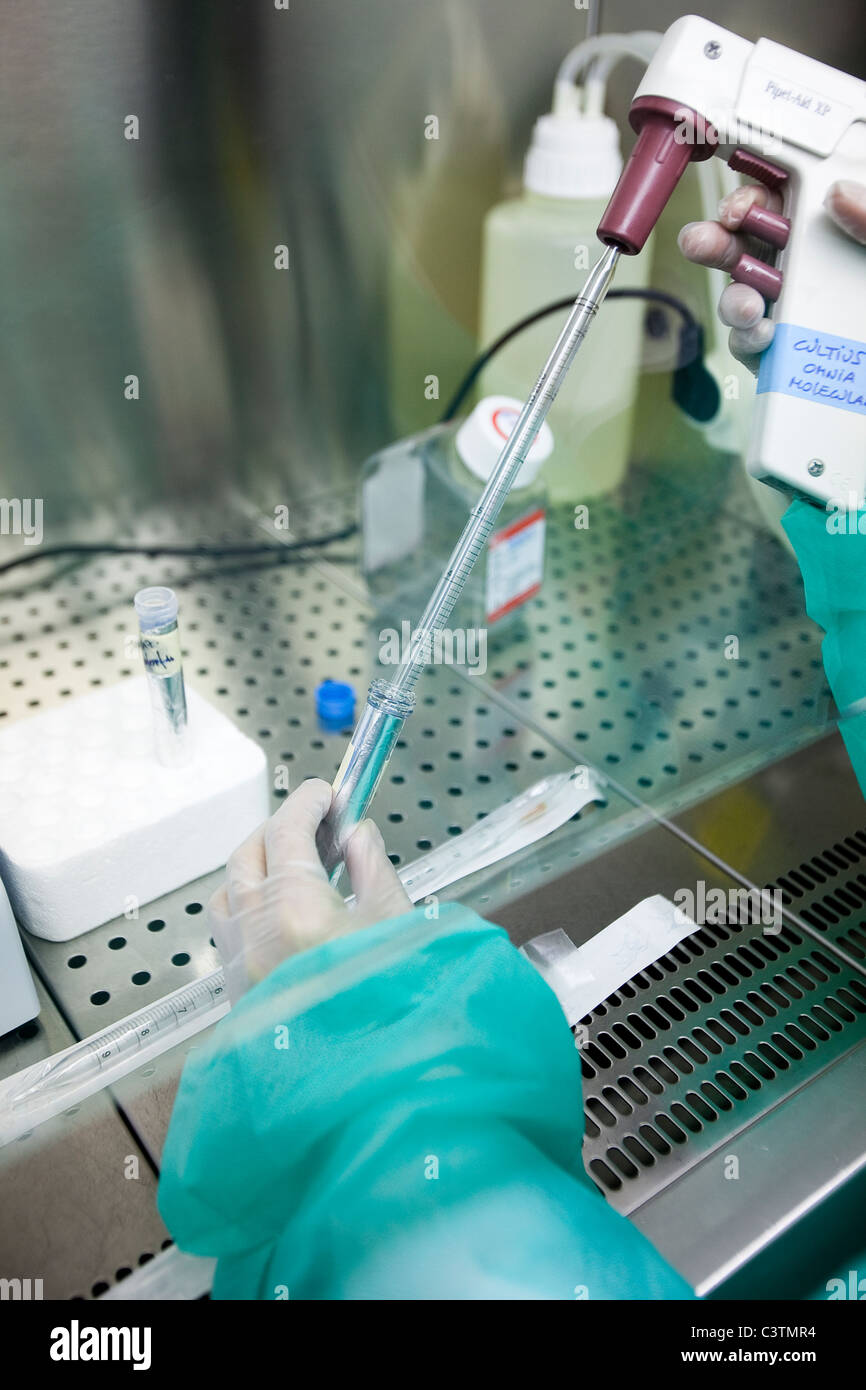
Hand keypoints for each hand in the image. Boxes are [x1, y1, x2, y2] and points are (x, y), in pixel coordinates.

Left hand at [208, 777, 411, 998]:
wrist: (371, 1087)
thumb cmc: (390, 1010)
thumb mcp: (397, 926)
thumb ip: (373, 869)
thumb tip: (358, 835)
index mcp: (296, 910)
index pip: (287, 831)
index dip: (308, 803)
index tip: (327, 793)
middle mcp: (256, 932)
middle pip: (248, 853)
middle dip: (279, 828)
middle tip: (316, 823)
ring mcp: (241, 962)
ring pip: (230, 889)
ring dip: (257, 864)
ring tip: (296, 863)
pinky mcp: (239, 989)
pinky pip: (229, 926)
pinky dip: (250, 902)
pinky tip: (282, 909)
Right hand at [678, 180, 865, 373]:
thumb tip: (840, 193)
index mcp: (830, 237)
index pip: (781, 205)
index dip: (752, 201)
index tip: (738, 210)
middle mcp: (806, 273)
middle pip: (746, 247)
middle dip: (716, 243)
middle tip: (700, 243)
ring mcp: (790, 315)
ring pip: (741, 298)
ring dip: (732, 298)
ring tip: (746, 307)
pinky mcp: (783, 356)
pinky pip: (750, 344)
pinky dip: (747, 339)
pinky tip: (762, 335)